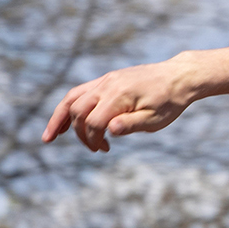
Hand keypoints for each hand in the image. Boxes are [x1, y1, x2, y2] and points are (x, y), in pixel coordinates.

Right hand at [42, 57, 200, 151]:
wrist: (179, 77)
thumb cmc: (169, 102)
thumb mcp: (156, 119)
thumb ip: (132, 125)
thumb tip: (110, 131)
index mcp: (120, 96)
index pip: (94, 121)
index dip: (94, 139)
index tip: (104, 150)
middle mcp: (107, 85)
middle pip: (77, 110)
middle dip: (79, 133)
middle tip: (94, 149)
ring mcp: (105, 80)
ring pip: (72, 98)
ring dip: (59, 118)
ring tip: (49, 137)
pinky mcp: (106, 80)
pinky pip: (80, 92)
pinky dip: (69, 107)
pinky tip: (64, 121)